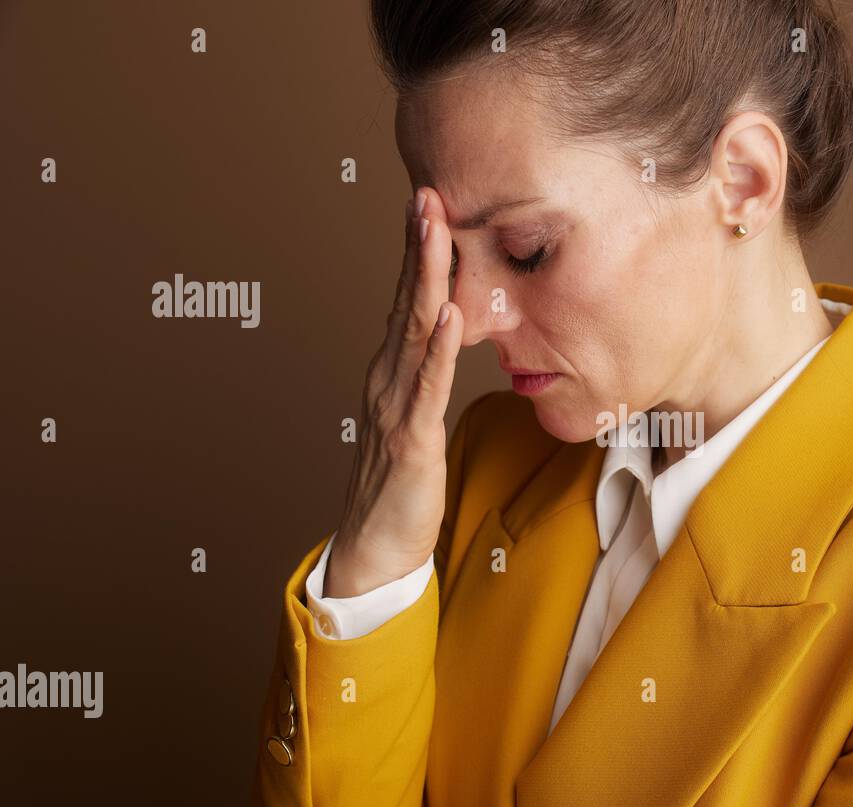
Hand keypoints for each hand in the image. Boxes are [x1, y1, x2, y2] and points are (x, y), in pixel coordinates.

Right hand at [324, 187, 464, 597]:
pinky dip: (440, 351)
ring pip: (415, 332)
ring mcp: (395, 407)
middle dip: (418, 246)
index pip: (408, 301)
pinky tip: (453, 316)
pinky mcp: (411, 440)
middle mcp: (386, 379)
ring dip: (427, 279)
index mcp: (390, 372)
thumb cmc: (401, 484)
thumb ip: (427, 375)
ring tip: (436, 231)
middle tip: (426, 192)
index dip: (417, 253)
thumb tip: (448, 334)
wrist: (377, 546)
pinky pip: (428, 389)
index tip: (429, 204)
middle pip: (407, 302)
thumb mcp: (415, 416)